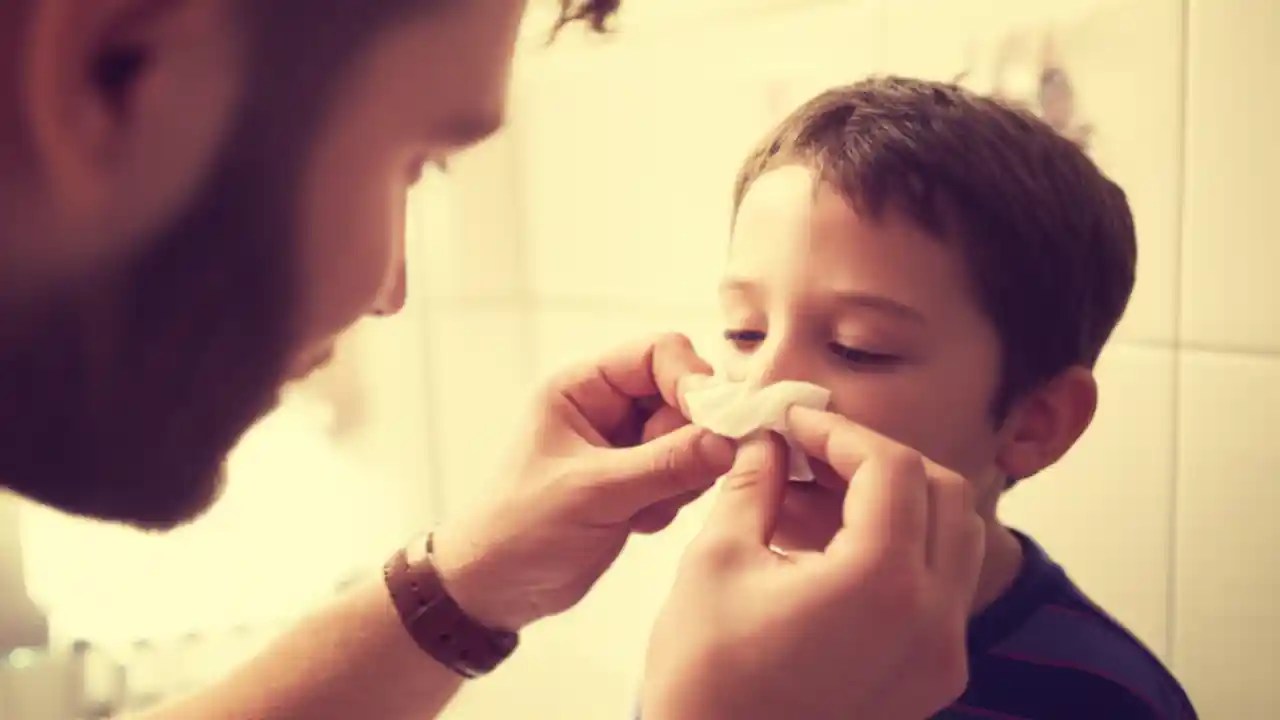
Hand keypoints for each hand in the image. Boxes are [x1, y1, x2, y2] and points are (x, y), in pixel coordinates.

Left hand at [429, 333, 735, 630]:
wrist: (498, 588)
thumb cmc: (522, 528)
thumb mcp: (594, 492)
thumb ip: (665, 465)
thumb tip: (728, 443)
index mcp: (582, 386)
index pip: (659, 353)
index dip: (692, 382)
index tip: (713, 426)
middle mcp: (607, 406)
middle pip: (684, 394)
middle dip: (689, 439)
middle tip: (669, 482)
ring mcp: (625, 444)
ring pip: (693, 437)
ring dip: (682, 477)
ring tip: (640, 510)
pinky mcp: (639, 480)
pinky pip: (686, 473)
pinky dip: (673, 500)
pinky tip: (637, 525)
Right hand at [642, 408, 984, 719]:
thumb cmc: (705, 678)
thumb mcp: (717, 562)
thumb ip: (754, 485)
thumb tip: (768, 440)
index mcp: (881, 584)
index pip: (891, 467)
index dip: (840, 431)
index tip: (796, 422)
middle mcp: (931, 620)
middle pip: (942, 493)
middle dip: (877, 459)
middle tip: (814, 451)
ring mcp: (940, 655)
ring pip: (954, 539)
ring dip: (899, 501)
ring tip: (823, 496)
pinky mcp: (932, 678)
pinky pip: (941, 588)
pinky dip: (902, 549)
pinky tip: (834, 547)